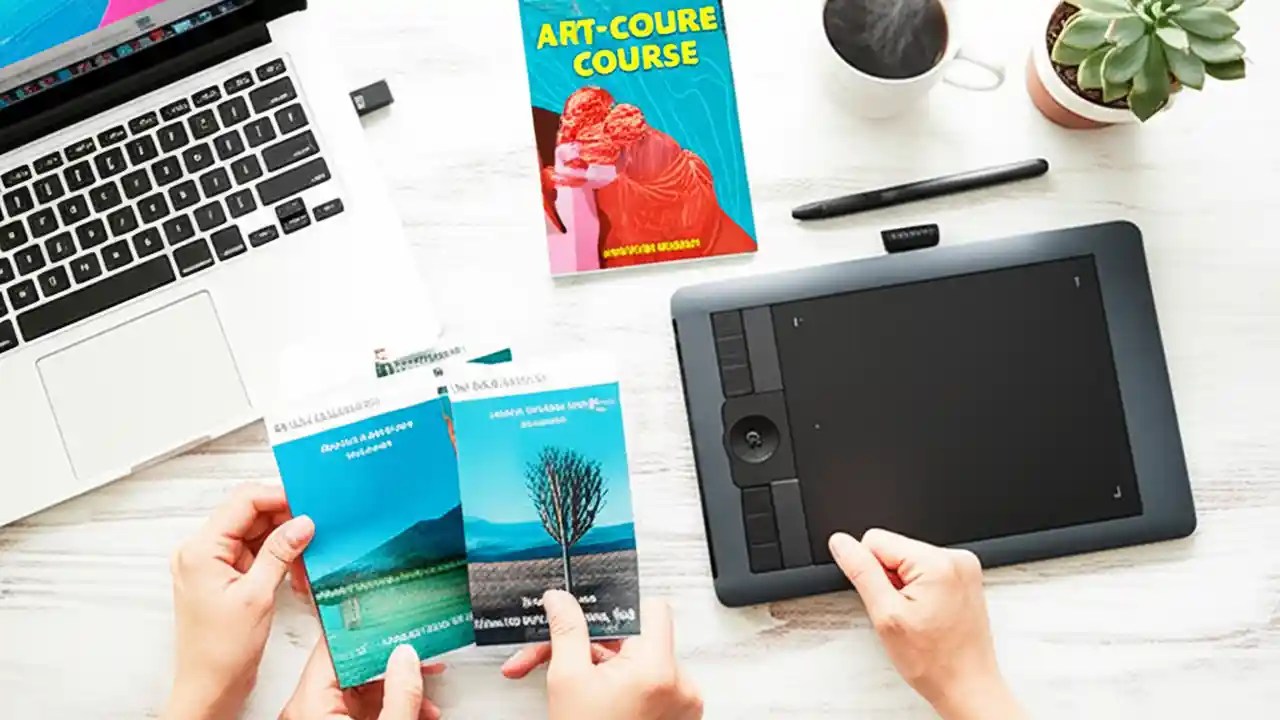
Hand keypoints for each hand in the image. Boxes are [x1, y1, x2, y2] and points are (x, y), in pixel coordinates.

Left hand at [162, 483, 314, 719]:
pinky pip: (253, 553)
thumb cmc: (220, 652)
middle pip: (248, 515)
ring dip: (282, 540)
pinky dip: (276, 556)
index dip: (278, 498)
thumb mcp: (258, 596)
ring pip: (254, 533)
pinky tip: (296, 567)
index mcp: (200, 550)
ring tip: (307, 555)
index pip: (243, 502)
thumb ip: (280, 552)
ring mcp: (211, 565)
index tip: (308, 504)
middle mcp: (201, 552)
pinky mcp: (223, 577)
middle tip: (315, 529)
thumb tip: (302, 523)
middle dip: (284, 520)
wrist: (209, 687)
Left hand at [280, 642, 444, 719]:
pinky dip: (391, 709)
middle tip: (420, 650)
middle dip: (392, 662)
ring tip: (429, 693)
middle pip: (351, 667)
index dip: (364, 626)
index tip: (389, 611)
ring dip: (398, 688)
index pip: (333, 647)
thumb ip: (400, 693)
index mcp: (308, 705)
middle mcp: (307, 712)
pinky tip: (419, 712)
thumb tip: (406, 657)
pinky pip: (361, 713)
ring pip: (360, 691)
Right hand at [501, 590, 702, 719]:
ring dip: (613, 669)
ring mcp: (684, 703)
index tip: (599, 622)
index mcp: (656, 668)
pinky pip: (657, 685)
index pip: (653, 608)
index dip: (622, 610)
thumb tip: (561, 599)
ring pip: (646, 663)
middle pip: (642, 639)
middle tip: (576, 664)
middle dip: (603, 647)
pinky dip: (630, 687)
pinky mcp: (682, 717)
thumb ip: (567, 630)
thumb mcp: (567, 680)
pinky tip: (605, 700)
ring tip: (589, 692)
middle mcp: (680, 684)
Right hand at [829, 530, 1024, 719]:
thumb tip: (841, 543)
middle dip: (889, 580)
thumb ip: (861, 571)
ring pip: (908, 560)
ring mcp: (963, 568)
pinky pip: (926, 570)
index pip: (876, 539)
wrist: (968, 687)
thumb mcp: (886, 615)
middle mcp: (956, 558)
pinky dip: (919, 591)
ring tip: (917, 617)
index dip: (870, 572)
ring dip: (904, 587)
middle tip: (903, 614)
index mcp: (937, 562)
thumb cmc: (935, 662)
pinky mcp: (964, 579)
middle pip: (894, 548)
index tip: (888, 601)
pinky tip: (927, 614)